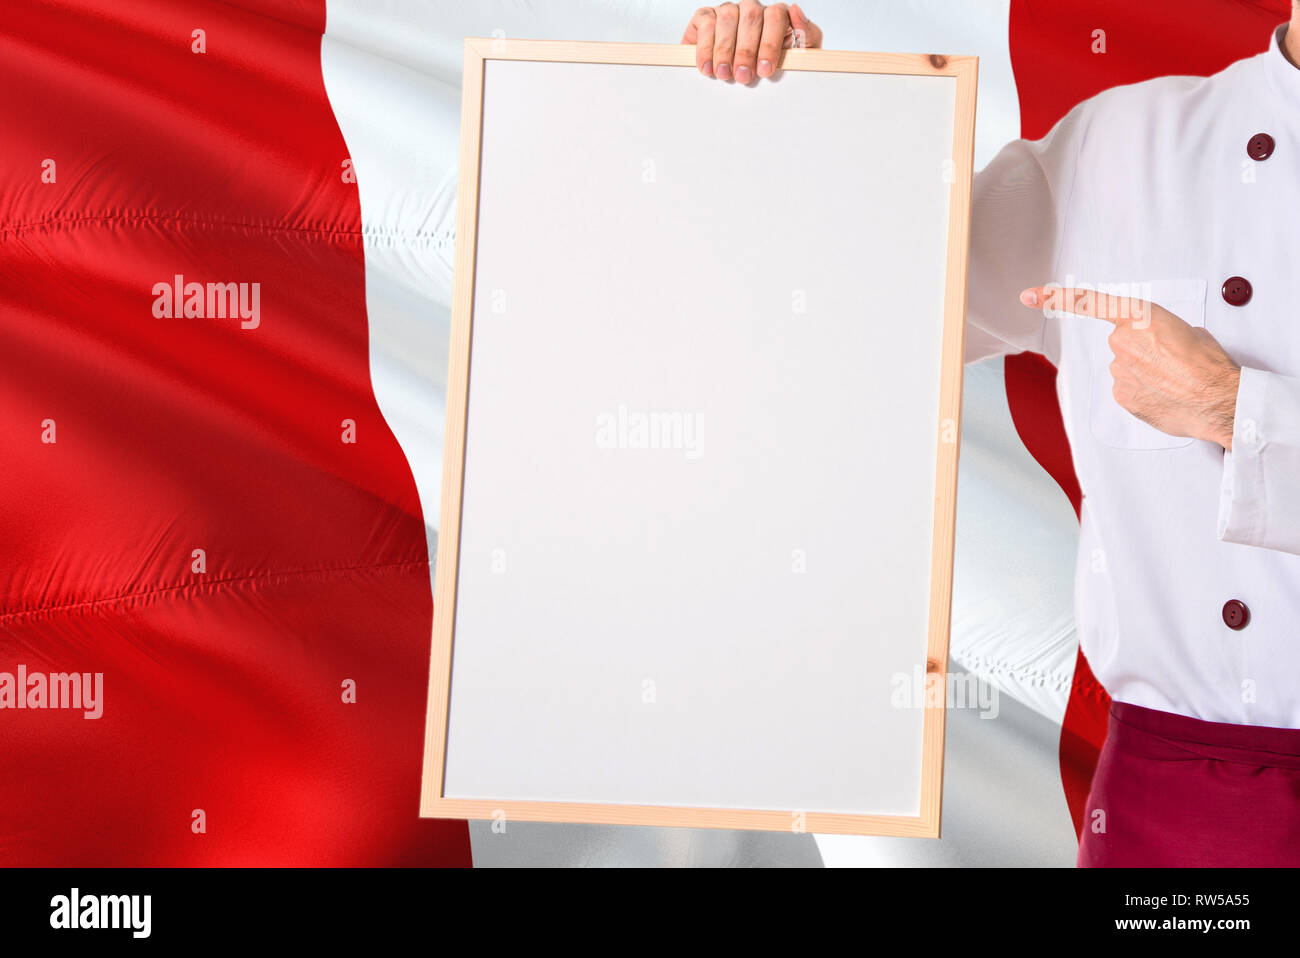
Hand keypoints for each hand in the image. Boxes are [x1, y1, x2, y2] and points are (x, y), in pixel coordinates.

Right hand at [681, 2, 822, 82]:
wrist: (747, 78)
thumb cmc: (774, 66)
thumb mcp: (799, 54)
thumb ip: (807, 33)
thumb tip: (796, 10)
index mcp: (776, 15)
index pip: (776, 16)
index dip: (770, 43)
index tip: (765, 70)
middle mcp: (752, 8)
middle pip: (751, 18)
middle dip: (746, 50)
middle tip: (743, 76)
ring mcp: (728, 10)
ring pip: (727, 19)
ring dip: (725, 50)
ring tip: (724, 74)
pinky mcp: (706, 17)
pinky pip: (705, 23)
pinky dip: (705, 47)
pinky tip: (707, 67)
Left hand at [1020, 284, 1241, 449]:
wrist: (1219, 399)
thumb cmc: (1209, 364)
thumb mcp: (1188, 330)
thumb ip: (1160, 329)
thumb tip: (1157, 341)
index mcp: (1140, 317)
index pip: (1088, 303)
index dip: (1056, 298)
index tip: (1030, 296)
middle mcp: (1122, 341)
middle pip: (1122, 342)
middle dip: (1143, 350)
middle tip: (1171, 361)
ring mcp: (1118, 370)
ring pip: (1126, 367)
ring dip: (1146, 372)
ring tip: (1174, 380)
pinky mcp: (1120, 396)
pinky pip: (1128, 388)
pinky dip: (1144, 392)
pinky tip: (1165, 395)